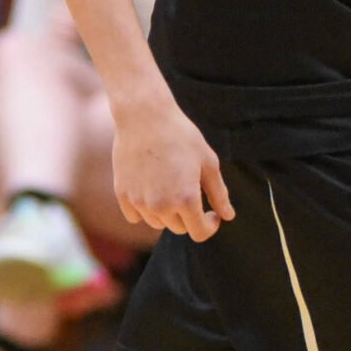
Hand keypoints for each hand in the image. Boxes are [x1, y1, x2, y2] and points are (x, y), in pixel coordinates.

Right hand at [113, 92, 234, 241]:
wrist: (144, 116)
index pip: (200, 233)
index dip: (210, 226)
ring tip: (170, 185)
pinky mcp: (123, 194)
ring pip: (157, 223)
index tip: (212, 213)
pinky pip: (135, 216)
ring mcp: (139, 202)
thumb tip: (227, 216)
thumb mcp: (208, 162)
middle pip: (179, 228)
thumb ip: (219, 193)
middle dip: (189, 216)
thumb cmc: (181, 135)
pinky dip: (144, 209)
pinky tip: (150, 188)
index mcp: (186, 199)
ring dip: (166, 213)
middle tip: (190, 190)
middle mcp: (161, 206)